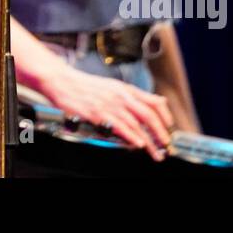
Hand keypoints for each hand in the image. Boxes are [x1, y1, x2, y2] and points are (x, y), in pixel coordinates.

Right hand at [37, 61, 174, 160]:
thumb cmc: (85, 85)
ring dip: (148, 140)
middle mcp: (120, 95)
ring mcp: (109, 104)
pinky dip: (130, 135)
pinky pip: (118, 126)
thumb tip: (154, 101)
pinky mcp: (97, 113)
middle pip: (147, 114)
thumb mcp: (112, 86)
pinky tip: (137, 143)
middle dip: (160, 132)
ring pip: (135, 124)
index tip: (170, 127)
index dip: (164, 116)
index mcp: (124, 89)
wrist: (62, 81)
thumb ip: (132, 95)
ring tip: (155, 151)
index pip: (152, 101)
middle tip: (166, 144)